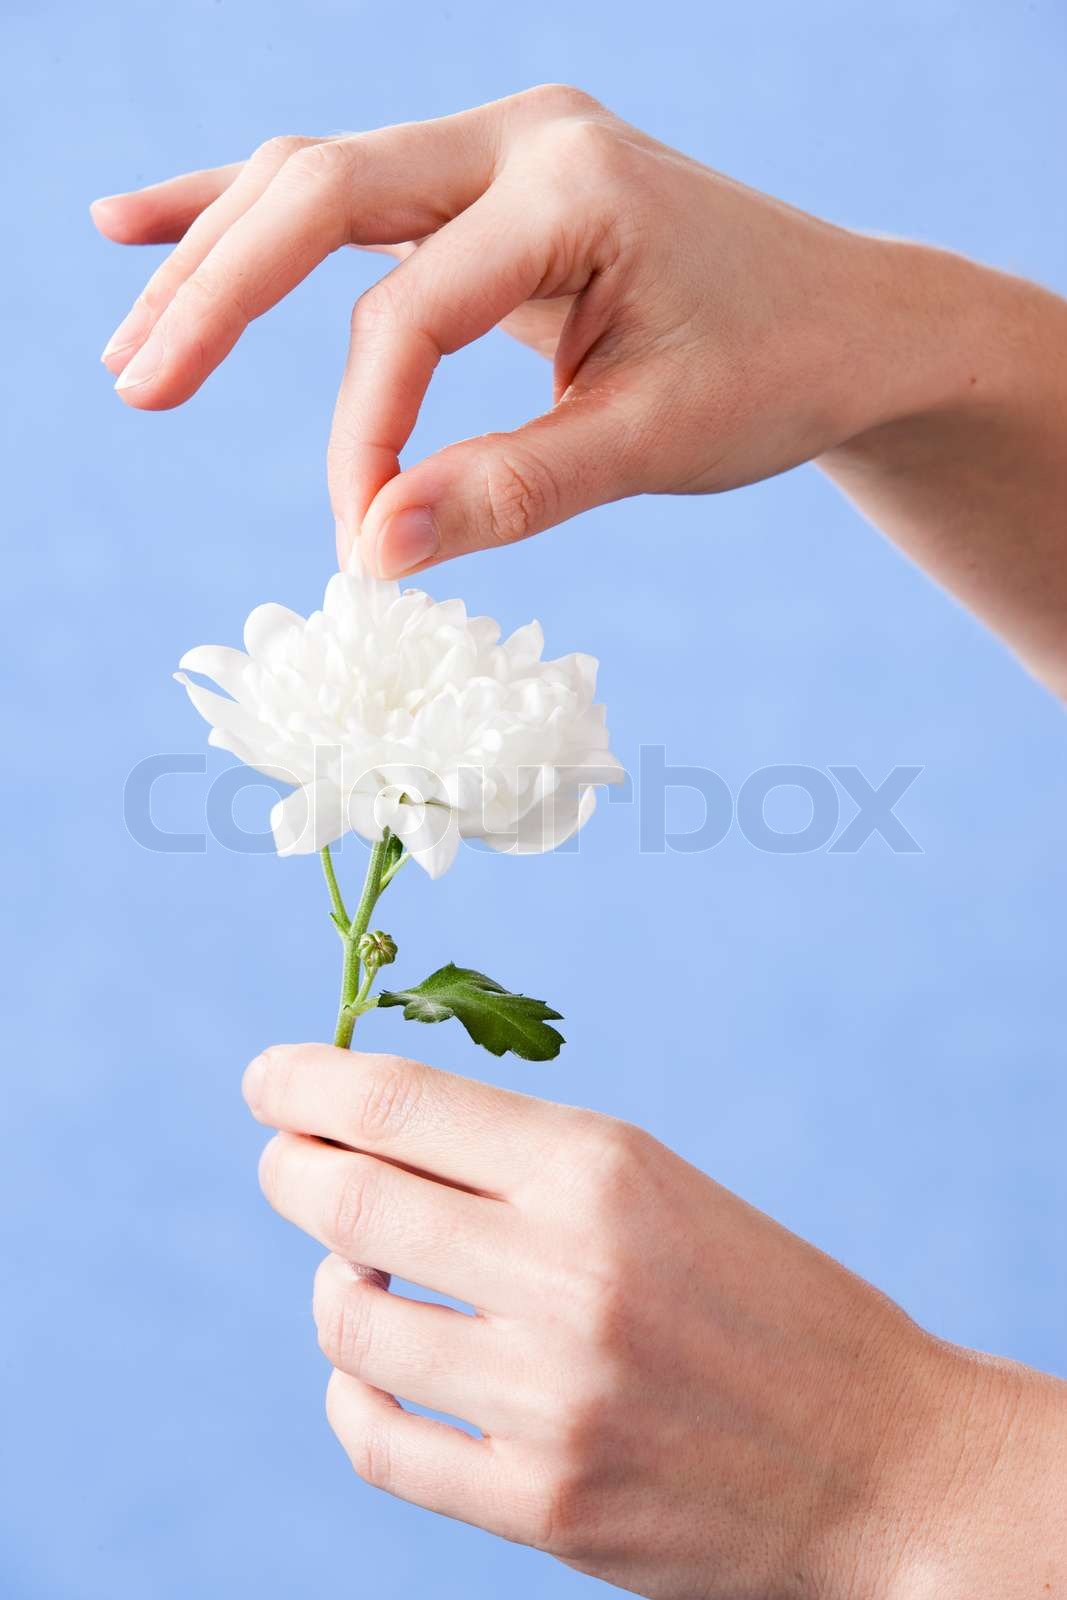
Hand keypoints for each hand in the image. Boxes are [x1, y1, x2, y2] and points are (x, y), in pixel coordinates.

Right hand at [90, 85, 915, 578]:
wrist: (848, 319)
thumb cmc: (773, 373)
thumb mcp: (655, 441)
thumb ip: (513, 490)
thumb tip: (373, 552)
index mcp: (572, 186)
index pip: (411, 312)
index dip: (363, 434)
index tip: (360, 539)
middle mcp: (523, 137)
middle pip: (320, 190)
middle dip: (219, 293)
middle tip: (140, 389)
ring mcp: (501, 147)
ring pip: (317, 180)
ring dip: (216, 257)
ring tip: (135, 347)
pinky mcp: (489, 184)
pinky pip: (350, 195)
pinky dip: (251, 219)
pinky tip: (148, 227)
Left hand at [242, 1044, 1066, 1598]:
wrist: (880, 1461)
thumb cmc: (764, 1302)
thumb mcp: (656, 1188)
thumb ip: (518, 1164)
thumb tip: (368, 1137)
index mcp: (601, 1171)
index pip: (402, 1105)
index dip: (309, 1082)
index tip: (269, 1078)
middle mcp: (566, 1274)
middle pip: (351, 1201)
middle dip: (292, 1168)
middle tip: (286, 1161)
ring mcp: (548, 1398)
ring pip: (347, 1318)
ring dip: (327, 1280)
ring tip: (355, 1269)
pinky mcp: (541, 1504)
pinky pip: (378, 1439)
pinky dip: (351, 1390)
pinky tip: (370, 1365)